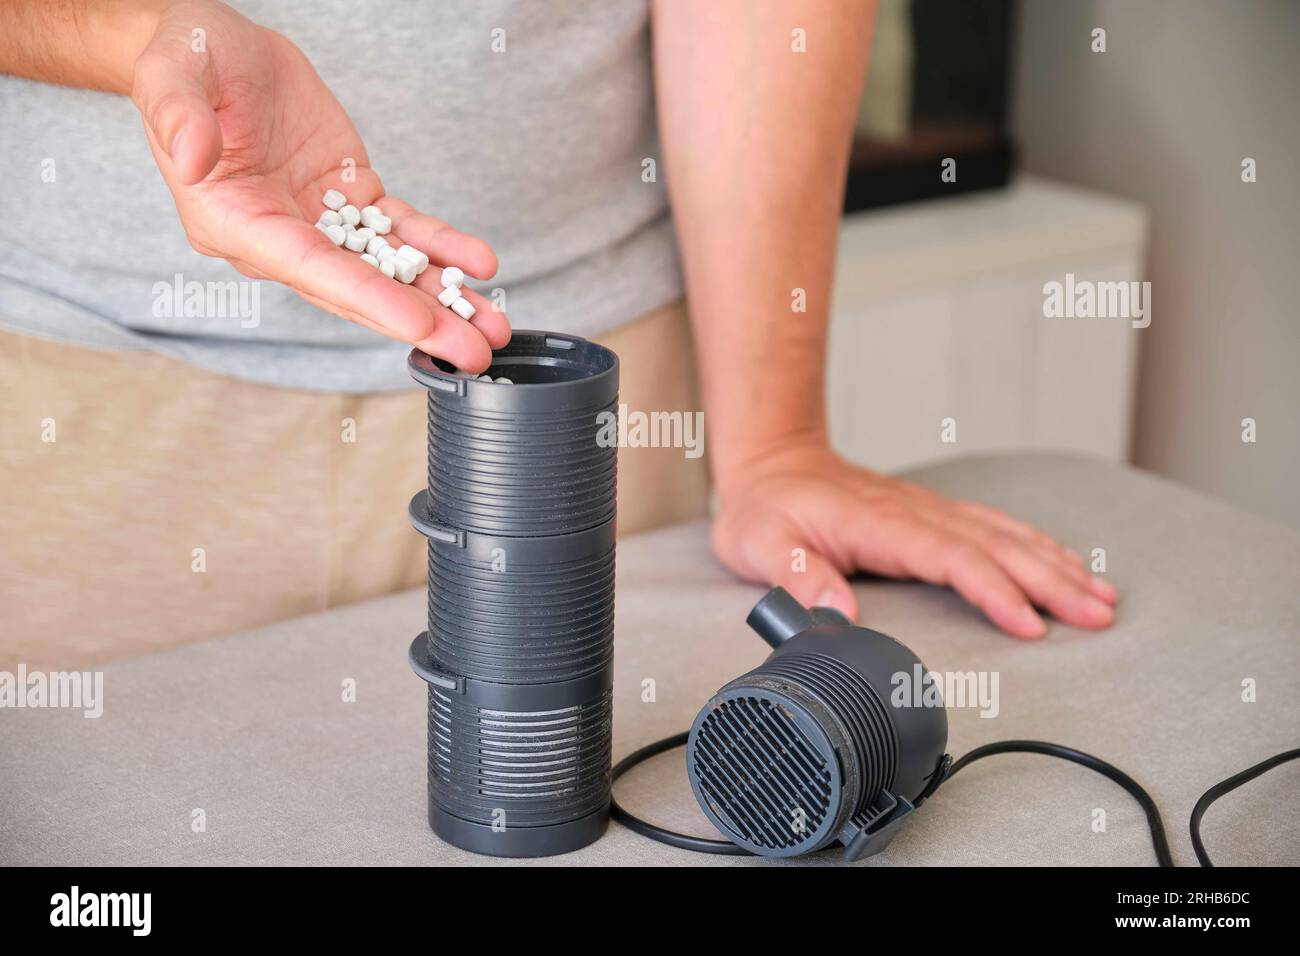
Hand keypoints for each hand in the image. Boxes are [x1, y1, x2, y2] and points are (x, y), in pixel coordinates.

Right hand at [130, 0, 506, 370]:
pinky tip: (479, 265)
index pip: (308, 268)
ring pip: (388, 270)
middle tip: (474, 353)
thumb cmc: (188, 59)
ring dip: (442, 300)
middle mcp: (280, 236)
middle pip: (357, 290)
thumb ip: (179, 116)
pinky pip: (402, 231)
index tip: (416, 323)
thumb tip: (193, 156)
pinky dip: (441, 248)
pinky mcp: (353, 199)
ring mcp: (321, 222)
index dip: (364, 297)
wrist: (220, 49)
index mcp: (233, 221)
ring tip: (493, 327)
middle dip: (419, 322)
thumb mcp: (174, 74)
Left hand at [710, 443, 1117, 638]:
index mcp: (879, 522)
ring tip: (1103, 597)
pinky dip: (1038, 547)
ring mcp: (929, 510)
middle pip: (995, 546)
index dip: (993, 590)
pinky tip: (1067, 564)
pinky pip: (995, 528)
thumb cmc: (767, 506)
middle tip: (1098, 616)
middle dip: (1051, 582)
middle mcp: (915, 512)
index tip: (1030, 624)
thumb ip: (797, 574)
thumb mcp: (759, 542)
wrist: (773, 462)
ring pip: (1005, 535)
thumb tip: (835, 613)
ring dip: (1056, 565)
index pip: (950, 557)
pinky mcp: (933, 515)